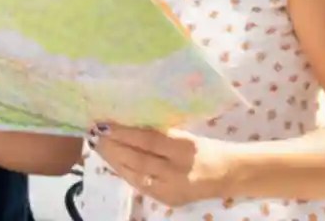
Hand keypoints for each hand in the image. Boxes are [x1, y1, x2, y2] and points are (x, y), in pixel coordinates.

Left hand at [89, 123, 235, 206]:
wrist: (230, 175)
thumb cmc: (207, 148)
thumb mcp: (186, 135)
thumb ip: (160, 133)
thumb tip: (128, 123)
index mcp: (184, 148)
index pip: (147, 140)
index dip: (123, 133)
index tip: (103, 123)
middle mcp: (177, 171)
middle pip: (138, 159)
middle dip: (113, 147)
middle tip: (94, 134)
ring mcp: (171, 189)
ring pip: (135, 175)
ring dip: (114, 161)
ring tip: (99, 147)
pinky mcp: (168, 200)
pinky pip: (141, 186)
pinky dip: (125, 173)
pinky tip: (114, 163)